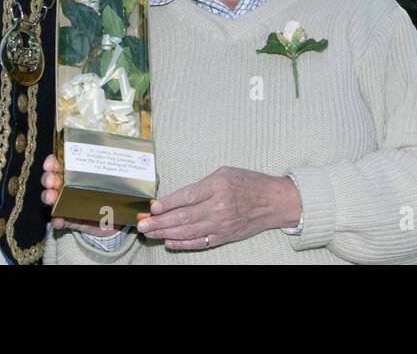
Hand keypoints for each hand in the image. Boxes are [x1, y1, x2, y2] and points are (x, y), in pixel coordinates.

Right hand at [40, 153, 119, 236]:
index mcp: (76, 172)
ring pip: (50, 198)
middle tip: (52, 180)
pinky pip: (58, 220)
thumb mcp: (115, 179)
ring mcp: (65, 203)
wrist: (115, 218)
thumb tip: (128, 158)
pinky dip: (57, 221)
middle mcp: (67, 185)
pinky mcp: (68, 219)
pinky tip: (58, 220)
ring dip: (48, 197)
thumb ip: (117, 171)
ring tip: (51, 197)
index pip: (59, 163)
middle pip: (51, 179)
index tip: (50, 163)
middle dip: (48, 178)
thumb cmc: (112, 192)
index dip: (51, 162)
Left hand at [136, 166, 301, 249]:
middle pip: (183, 217)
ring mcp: (221, 224)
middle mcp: (219, 207)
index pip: (187, 196)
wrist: (273, 202)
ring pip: (188, 232)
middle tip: (142, 225)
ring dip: (166, 233)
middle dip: (159, 222)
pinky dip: (182, 243)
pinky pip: (199, 242)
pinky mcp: (224, 236)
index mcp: (218, 186)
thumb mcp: (225, 173)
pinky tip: (169, 242)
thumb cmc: (248, 183)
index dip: (167, 203)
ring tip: (150, 233)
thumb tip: (177, 197)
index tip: (152, 207)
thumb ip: (202, 184)